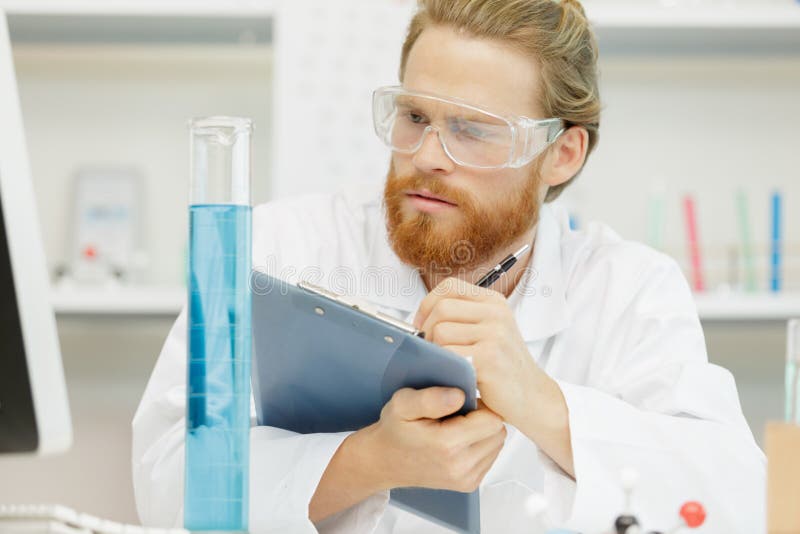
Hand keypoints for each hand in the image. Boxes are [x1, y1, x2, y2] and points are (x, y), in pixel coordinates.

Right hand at [359, 386, 506, 492]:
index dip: (480, 406)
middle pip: (497, 432)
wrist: (384, 462)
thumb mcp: (402, 404)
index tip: (462, 404)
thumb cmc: (394, 431)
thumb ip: (431, 397)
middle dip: (483, 419)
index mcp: (447, 445)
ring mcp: (465, 479)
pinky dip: (480, 445)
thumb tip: (460, 396)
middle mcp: (460, 466)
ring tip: (456, 428)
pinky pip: (490, 457)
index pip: (492, 419)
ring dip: (482, 432)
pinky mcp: (469, 484)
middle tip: (458, 415)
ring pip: (496, 444)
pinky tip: (458, 441)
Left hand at [413, 277, 547, 426]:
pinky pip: (448, 355)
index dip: (427, 304)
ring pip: (440, 332)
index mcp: (493, 302)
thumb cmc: (503, 367)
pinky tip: (450, 375)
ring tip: (444, 364)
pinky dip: (442, 366)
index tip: (421, 325)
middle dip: (426, 330)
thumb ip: (461, 318)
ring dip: (434, 351)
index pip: (449, 287)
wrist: (532, 397)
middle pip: (441, 309)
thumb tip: (417, 321)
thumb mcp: (489, 332)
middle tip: (430, 350)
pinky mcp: (489, 359)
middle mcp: (496, 314)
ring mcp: (495, 335)